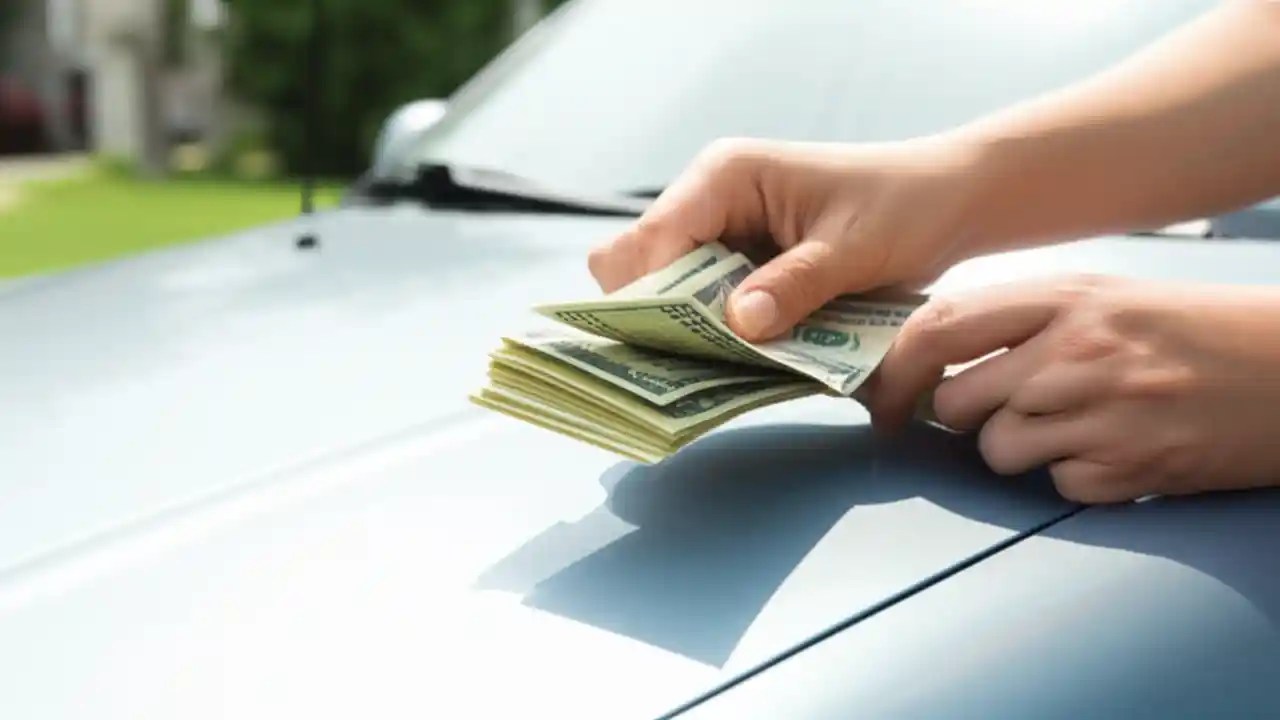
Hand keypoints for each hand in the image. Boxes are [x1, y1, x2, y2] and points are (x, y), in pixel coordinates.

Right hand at [587, 136, 981, 340]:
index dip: (652, 297)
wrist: (948, 201)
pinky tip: (750, 357)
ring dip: (691, 331)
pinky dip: (717, 334)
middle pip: (635, 266)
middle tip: (704, 360)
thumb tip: (739, 324)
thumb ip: (794, 285)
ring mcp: (720, 233)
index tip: (676, 349)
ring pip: (664, 293)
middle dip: (660, 317)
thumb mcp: (853, 249)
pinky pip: (702, 305)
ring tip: (730, 363)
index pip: (652, 240)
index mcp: (724, 176)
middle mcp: (708, 200)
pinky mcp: (738, 264)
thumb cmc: (906, 205)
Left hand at [869, 275, 1279, 502]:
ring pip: (996, 451)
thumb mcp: (1104, 297)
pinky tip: (1112, 446)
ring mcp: (1102, 414)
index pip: (941, 326)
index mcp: (1065, 300)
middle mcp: (1076, 353)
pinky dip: (1072, 475)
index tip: (885, 391)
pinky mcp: (1129, 469)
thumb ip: (1022, 318)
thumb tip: (934, 347)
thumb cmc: (1190, 330)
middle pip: (955, 402)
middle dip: (958, 416)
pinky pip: (1055, 484)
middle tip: (990, 410)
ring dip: (1016, 448)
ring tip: (1069, 425)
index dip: (896, 365)